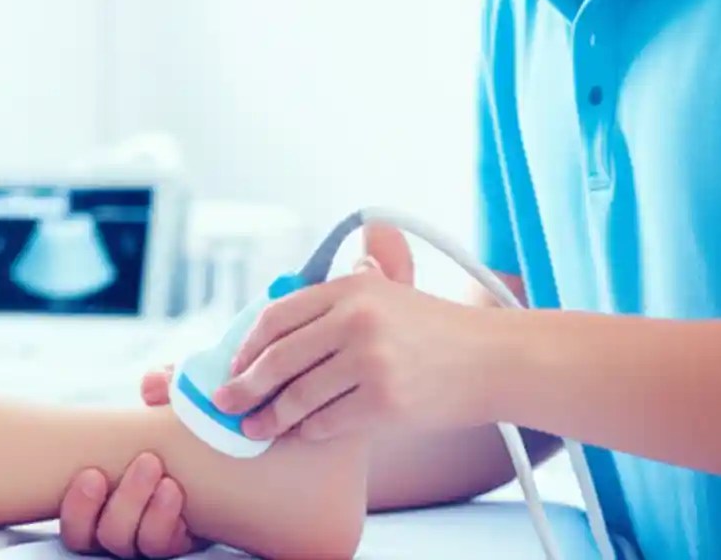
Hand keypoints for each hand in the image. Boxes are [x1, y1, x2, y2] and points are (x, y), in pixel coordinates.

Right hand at [58, 367, 203, 558]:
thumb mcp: (178, 400)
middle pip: (101, 538)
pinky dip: (172, 526)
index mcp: (104, 494)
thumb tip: (152, 383)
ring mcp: (152, 536)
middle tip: (148, 463)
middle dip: (122, 503)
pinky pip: (169, 550)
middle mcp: (123, 522)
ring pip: (135, 546)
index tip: (94, 473)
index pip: (77, 522)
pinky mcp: (184, 542)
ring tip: (170, 484)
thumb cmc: (193, 423)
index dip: (78, 507)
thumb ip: (166, 386)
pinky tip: (184, 498)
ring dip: (150, 516)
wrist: (236, 443)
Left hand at [213, 224, 501, 441]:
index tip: (235, 364)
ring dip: (270, 418)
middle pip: (277, 359)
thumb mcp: (389, 293)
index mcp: (351, 288)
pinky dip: (309, 430)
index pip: (276, 316)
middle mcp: (357, 319)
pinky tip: (302, 431)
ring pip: (298, 397)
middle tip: (226, 403)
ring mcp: (370, 362)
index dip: (246, 345)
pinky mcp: (384, 402)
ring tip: (257, 428)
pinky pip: (326, 423)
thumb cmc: (436, 331)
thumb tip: (278, 309)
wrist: (494, 360)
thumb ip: (341, 295)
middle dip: (244, 386)